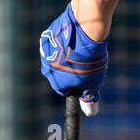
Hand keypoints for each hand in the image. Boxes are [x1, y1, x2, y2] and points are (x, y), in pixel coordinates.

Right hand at [39, 1, 107, 115]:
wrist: (85, 27)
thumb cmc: (90, 57)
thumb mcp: (94, 80)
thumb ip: (90, 97)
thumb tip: (91, 113)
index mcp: (57, 83)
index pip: (67, 89)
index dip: (79, 83)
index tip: (88, 74)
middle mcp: (46, 69)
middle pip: (61, 72)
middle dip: (72, 68)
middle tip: (88, 59)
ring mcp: (45, 51)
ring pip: (58, 56)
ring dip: (68, 53)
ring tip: (83, 47)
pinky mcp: (47, 35)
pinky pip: (56, 41)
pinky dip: (65, 40)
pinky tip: (76, 35)